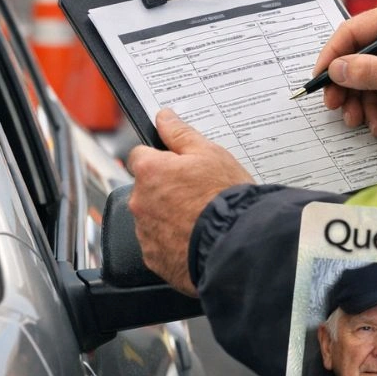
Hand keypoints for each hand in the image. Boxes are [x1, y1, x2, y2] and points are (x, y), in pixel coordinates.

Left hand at [127, 109, 254, 295]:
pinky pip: (158, 245)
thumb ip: (180, 133)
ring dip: (167, 217)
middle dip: (165, 190)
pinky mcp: (153, 258)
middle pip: (146, 189)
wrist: (236, 244)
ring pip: (152, 218)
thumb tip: (164, 118)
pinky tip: (194, 238)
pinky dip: (172, 242)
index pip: (140, 156)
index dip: (160, 160)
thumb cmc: (225, 198)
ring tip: (198, 219)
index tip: (177, 168)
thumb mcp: (209, 153)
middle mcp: (139, 201)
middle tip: (195, 195)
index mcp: (150, 171)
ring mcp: (145, 232)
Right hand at [312, 0, 376, 135]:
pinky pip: (373, 88)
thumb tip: (336, 70)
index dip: (331, 55)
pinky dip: (371, 107)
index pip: (351, 31)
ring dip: (357, 101)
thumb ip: (368, 72)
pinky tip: (376, 123)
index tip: (319, 78)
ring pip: (360, 76)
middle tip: (335, 104)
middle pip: (353, 55)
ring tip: (359, 119)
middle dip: (345, 85)